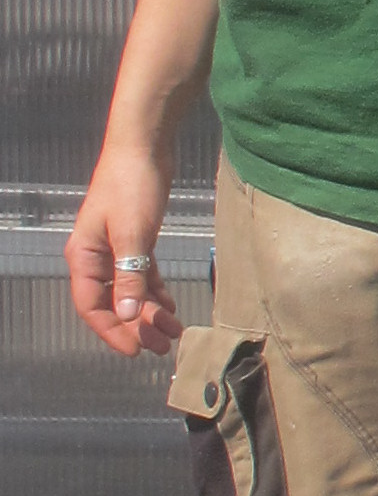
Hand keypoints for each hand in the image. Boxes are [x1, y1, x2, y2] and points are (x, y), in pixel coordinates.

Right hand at [66, 143, 183, 359]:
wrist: (144, 144)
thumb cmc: (133, 185)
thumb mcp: (133, 236)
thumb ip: (130, 278)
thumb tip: (125, 316)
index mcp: (84, 257)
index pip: (91, 307)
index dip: (112, 332)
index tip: (137, 350)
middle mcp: (95, 256)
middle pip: (113, 303)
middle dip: (137, 326)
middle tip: (164, 346)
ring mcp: (115, 248)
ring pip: (130, 290)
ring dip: (150, 312)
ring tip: (174, 331)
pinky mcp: (135, 238)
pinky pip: (142, 274)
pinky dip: (155, 291)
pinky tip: (171, 306)